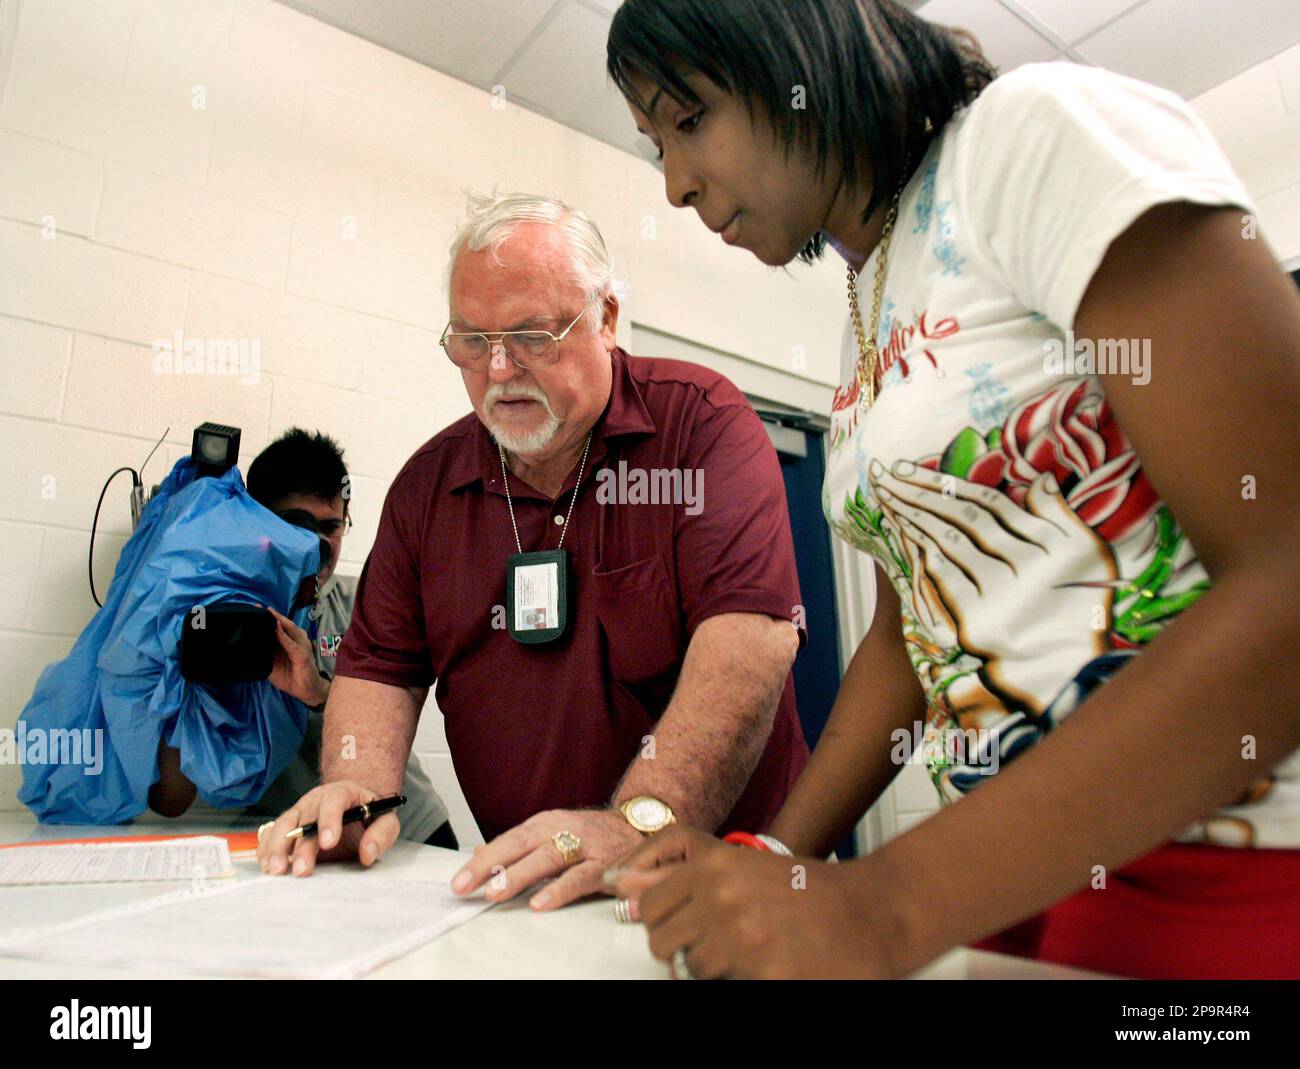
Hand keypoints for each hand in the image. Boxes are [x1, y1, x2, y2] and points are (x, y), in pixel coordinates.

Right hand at [256, 780, 399, 876]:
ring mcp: (298, 812)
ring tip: (276, 871)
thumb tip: (367, 853)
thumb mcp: (385, 820)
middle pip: (304, 819)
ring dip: (277, 848)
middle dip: (301, 846)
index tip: (328, 843)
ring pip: (282, 826)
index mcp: (341, 793)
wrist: (352, 805)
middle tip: (302, 870)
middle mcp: (315, 800)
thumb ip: (381, 834)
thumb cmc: (368, 815)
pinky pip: (270, 834)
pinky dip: (265, 849)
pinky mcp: (286, 826)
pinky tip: (266, 865)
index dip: (330, 821)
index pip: (334, 801)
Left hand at [264, 605, 328, 706]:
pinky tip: (276, 628)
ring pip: (288, 628)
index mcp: (289, 641)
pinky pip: (290, 642)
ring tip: (267, 613)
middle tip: (257, 607)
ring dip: (277, 620)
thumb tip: (248, 649)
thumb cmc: (291, 677)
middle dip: (271, 615)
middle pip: (283, 623)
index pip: (278, 626)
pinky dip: (282, 634)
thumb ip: (264, 655)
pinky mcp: (302, 653)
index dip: (268, 618)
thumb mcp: (273, 665)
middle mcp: (296, 639)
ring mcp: (301, 645)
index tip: (255, 610)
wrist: (306, 690)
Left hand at [451, 808, 643, 909]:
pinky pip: (580, 878)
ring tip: (496, 891)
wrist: (639, 825)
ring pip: (549, 857)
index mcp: (544, 824)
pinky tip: (541, 903)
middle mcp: (561, 829)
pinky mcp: (604, 864)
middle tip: (466, 886)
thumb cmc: (589, 834)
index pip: (507, 841)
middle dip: (491, 866)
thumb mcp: (550, 834)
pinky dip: (560, 890)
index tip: (458, 882)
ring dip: (521, 874)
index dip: (481, 862)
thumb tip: (477, 857)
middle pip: (521, 845)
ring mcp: (584, 845)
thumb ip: (516, 848)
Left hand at [611, 828, 900, 978]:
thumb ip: (678, 872)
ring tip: (757, 949)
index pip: (652, 905)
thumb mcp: (741, 866)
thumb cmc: (808, 890)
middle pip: (663, 942)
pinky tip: (774, 964)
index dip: (667, 918)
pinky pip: (726, 987)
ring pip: (695, 970)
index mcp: (716, 866)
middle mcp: (724, 898)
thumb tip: (619, 883)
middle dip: (685, 947)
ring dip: (719, 967)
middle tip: (723, 941)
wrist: (873, 912)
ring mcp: (744, 940)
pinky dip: (747, 978)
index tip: (686, 922)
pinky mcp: (765, 975)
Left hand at [871, 461, 1114, 714]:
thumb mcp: (1086, 555)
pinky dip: (921, 554)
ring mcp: (998, 595)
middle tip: (885, 475)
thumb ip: (1059, 516)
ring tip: (887, 497)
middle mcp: (1022, 566)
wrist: (1070, 669)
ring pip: (949, 544)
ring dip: (914, 518)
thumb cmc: (1080, 606)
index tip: (911, 468)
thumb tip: (1041, 478)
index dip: (946, 483)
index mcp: (1047, 544)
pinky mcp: (977, 622)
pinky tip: (902, 536)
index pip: (986, 504)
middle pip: (961, 519)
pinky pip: (944, 579)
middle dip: (919, 493)